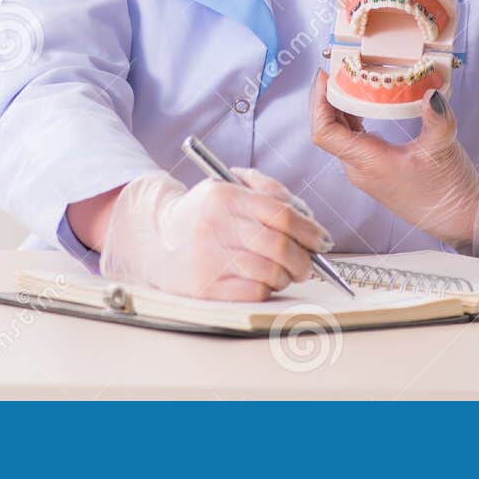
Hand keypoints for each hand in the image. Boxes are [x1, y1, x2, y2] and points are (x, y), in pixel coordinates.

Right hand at [99, 169, 334, 300]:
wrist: (156, 240)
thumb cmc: (204, 213)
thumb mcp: (228, 186)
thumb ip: (267, 189)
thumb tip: (306, 216)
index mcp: (224, 196)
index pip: (281, 214)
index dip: (309, 230)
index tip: (322, 241)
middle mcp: (215, 226)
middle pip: (279, 246)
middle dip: (304, 259)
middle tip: (309, 264)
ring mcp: (208, 258)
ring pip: (270, 273)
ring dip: (287, 276)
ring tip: (286, 274)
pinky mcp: (204, 288)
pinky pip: (254, 292)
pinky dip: (268, 289)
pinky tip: (264, 282)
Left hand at [308, 69, 478, 259]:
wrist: (460, 221)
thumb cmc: (449, 192)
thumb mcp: (444, 149)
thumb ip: (436, 118)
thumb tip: (431, 91)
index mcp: (367, 163)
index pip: (323, 132)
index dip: (318, 102)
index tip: (324, 76)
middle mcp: (359, 168)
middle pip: (327, 129)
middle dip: (327, 98)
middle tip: (336, 69)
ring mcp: (366, 170)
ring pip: (339, 134)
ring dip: (338, 106)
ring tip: (347, 79)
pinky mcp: (376, 169)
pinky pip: (353, 139)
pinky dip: (352, 117)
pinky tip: (362, 102)